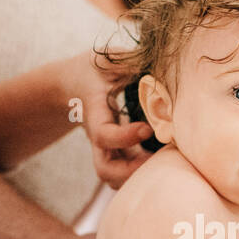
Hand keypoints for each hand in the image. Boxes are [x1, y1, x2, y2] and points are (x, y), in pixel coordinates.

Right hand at [69, 50, 154, 188]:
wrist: (72, 84)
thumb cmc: (93, 70)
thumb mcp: (108, 60)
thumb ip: (131, 62)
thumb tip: (163, 62)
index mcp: (95, 115)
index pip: (104, 135)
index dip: (125, 137)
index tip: (148, 130)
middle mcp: (99, 138)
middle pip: (105, 170)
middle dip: (130, 173)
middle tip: (159, 160)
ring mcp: (107, 149)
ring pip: (116, 178)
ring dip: (138, 176)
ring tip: (166, 161)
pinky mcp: (118, 153)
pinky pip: (127, 173)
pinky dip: (143, 172)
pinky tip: (166, 157)